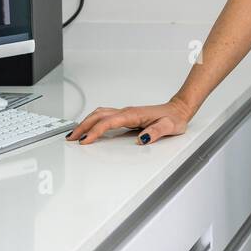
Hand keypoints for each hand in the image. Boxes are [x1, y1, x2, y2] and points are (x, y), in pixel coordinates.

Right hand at [67, 96, 195, 145]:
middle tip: (71, 138)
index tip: (85, 140)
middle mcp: (126, 112)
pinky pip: (105, 117)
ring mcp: (125, 113)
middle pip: (98, 116)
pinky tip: (90, 128)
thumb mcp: (169, 127)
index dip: (95, 131)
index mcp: (133, 114)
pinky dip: (93, 121)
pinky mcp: (126, 116)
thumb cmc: (174, 119)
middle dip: (83, 126)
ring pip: (100, 114)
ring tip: (75, 133)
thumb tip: (142, 139)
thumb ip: (156, 133)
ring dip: (86, 122)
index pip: (108, 122)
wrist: (179, 110)